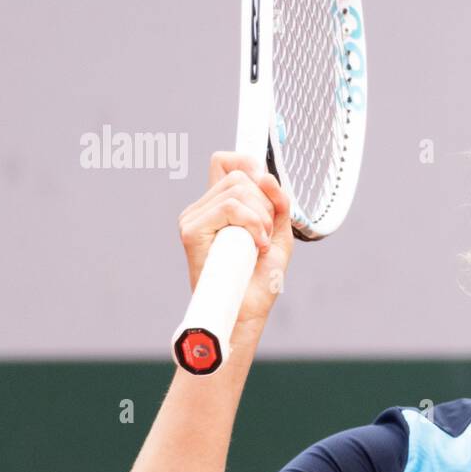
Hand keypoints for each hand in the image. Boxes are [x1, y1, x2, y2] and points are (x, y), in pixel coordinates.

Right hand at [177, 152, 294, 332]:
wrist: (249, 309)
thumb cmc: (260, 276)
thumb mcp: (279, 233)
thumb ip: (278, 203)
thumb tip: (267, 176)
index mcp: (219, 206)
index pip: (225, 162)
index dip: (247, 163)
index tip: (267, 187)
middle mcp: (203, 208)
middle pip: (240, 176)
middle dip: (266, 205)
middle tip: (265, 235)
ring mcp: (194, 218)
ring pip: (238, 190)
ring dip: (261, 218)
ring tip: (259, 244)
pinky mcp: (191, 231)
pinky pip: (230, 207)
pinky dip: (252, 224)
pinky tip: (256, 246)